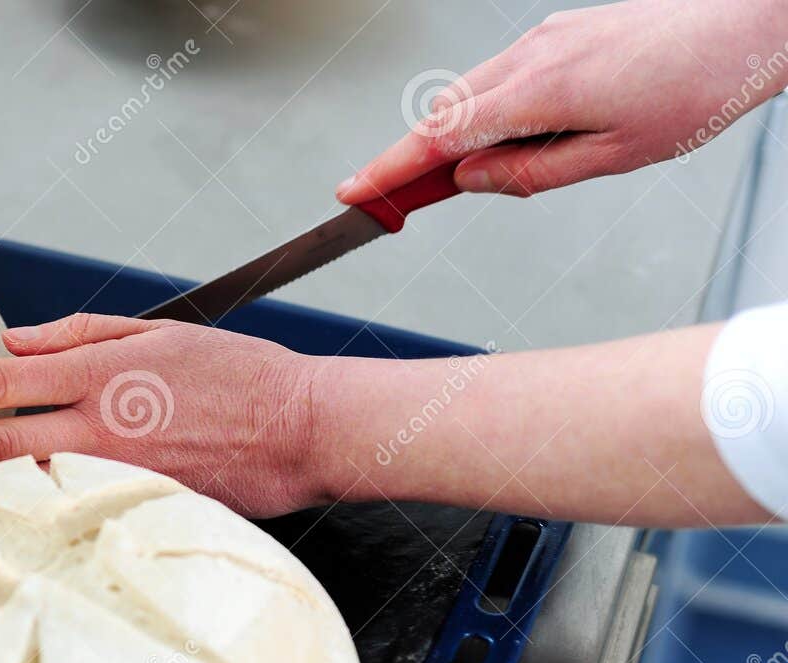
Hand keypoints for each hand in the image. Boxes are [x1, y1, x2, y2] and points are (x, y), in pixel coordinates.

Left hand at [0, 314, 322, 518]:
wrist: (303, 428)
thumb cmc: (237, 375)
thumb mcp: (157, 332)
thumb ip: (77, 336)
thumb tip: (10, 343)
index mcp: (98, 370)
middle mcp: (98, 422)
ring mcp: (115, 473)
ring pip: (15, 487)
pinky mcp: (137, 509)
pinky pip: (61, 517)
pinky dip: (13, 524)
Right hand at [337, 0, 787, 200]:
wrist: (750, 19)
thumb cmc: (699, 86)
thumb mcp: (615, 156)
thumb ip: (532, 173)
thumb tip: (475, 181)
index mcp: (538, 91)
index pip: (437, 138)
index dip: (388, 170)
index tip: (353, 194)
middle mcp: (529, 56)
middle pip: (443, 115)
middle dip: (419, 161)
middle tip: (408, 205)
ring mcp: (542, 39)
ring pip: (471, 95)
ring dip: (460, 138)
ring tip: (497, 174)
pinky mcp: (559, 33)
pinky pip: (502, 78)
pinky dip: (491, 113)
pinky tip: (527, 136)